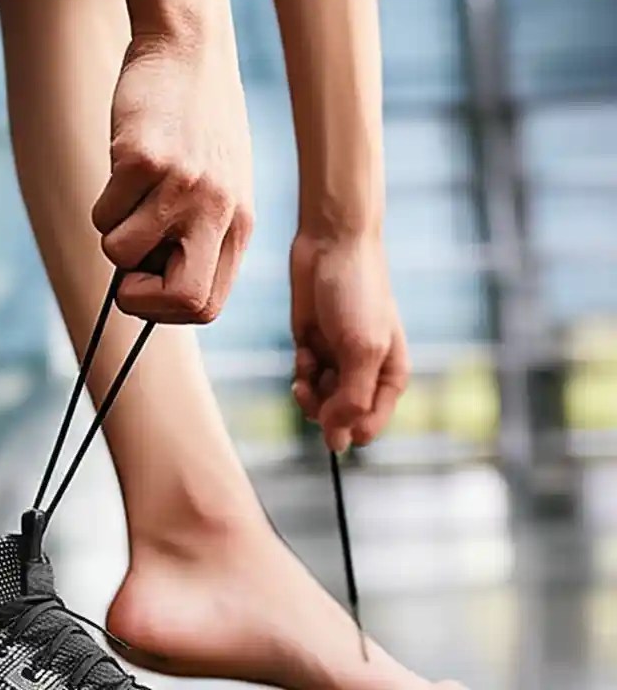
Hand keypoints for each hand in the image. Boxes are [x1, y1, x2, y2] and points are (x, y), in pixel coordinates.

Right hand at [92, 35, 253, 323]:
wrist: (190, 49)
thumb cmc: (198, 124)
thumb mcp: (221, 185)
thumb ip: (199, 235)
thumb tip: (148, 288)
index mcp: (239, 223)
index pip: (206, 305)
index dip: (166, 312)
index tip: (146, 288)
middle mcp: (218, 209)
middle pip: (182, 299)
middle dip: (138, 300)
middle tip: (125, 270)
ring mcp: (182, 185)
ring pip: (122, 254)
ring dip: (112, 236)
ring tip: (128, 198)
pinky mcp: (144, 160)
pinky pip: (104, 213)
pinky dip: (102, 201)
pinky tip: (123, 167)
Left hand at [290, 232, 408, 452]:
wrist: (330, 247)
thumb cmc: (356, 294)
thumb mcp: (362, 350)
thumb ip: (353, 399)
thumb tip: (338, 444)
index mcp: (391, 377)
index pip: (370, 425)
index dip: (348, 426)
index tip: (331, 412)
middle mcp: (366, 374)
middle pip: (341, 418)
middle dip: (322, 408)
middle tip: (309, 388)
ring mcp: (338, 362)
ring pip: (320, 403)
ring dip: (308, 392)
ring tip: (305, 370)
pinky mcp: (313, 349)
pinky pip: (304, 379)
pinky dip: (300, 370)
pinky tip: (302, 350)